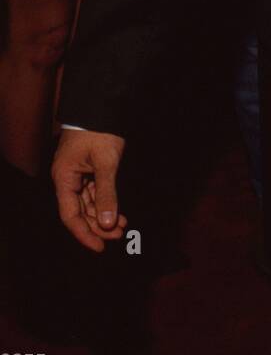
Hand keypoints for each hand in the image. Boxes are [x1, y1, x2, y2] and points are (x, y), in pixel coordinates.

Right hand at [52, 129, 126, 251]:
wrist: (102, 106)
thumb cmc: (100, 131)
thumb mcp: (106, 163)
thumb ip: (106, 193)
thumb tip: (107, 223)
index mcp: (64, 178)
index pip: (70, 216)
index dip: (84, 234)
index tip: (100, 247)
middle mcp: (67, 179)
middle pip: (79, 212)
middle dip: (97, 226)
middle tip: (119, 235)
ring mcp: (77, 175)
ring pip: (87, 204)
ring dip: (103, 216)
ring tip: (122, 226)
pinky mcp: (87, 170)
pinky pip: (93, 193)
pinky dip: (105, 203)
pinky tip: (118, 213)